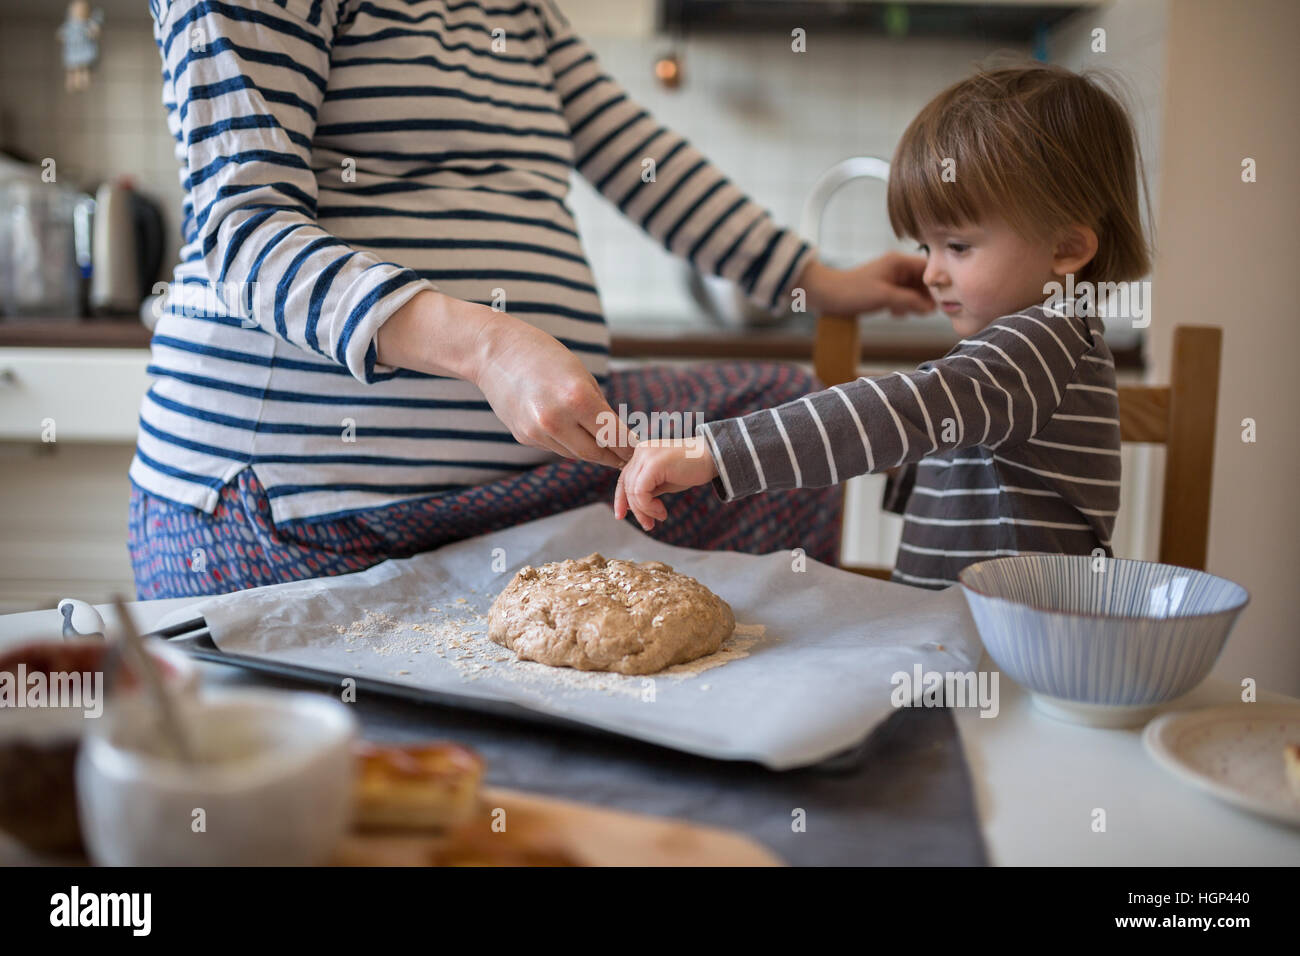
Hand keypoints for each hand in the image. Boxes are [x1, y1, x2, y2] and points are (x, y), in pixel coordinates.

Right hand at [376, 291, 631, 467]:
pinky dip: (568, 444)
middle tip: (628, 459)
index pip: (613, 435)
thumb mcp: (579, 373)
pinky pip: (555, 447)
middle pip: (595, 453)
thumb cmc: (542, 353)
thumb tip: (613, 434)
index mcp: (577, 398)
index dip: (629, 446)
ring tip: (606, 451)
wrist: (492, 352)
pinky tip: (574, 437)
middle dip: (614, 456)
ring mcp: (537, 432)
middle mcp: (556, 419)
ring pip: (574, 454)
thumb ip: (596, 406)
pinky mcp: (524, 437)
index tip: (639, 452)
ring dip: (592, 452)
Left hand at [614, 436, 718, 530]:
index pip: (624, 479)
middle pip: (626, 486)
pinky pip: (641, 492)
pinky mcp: (654, 464)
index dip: (620, 500)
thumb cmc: (692, 470)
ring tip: (660, 517)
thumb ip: (647, 490)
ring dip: (644, 511)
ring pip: (633, 491)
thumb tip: (632, 507)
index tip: (621, 516)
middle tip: (649, 525)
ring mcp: (646, 455)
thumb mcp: (664, 482)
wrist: (714, 457)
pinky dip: (648, 507)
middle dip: (635, 510)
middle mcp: (641, 451)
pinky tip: (662, 512)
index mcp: (642, 453)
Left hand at [797, 252, 933, 316]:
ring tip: (903, 312)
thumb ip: (910, 300)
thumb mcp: (884, 297)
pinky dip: (902, 306)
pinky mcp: (884, 289)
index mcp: (898, 262)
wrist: (825, 296)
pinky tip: (894, 313)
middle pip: (924, 281)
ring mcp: (891, 278)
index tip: (942, 300)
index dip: (938, 283)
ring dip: (912, 303)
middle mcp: (897, 267)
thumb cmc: (852, 292)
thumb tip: (932, 307)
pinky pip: (902, 297)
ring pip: (914, 291)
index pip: (929, 268)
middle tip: (922, 312)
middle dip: (924, 297)